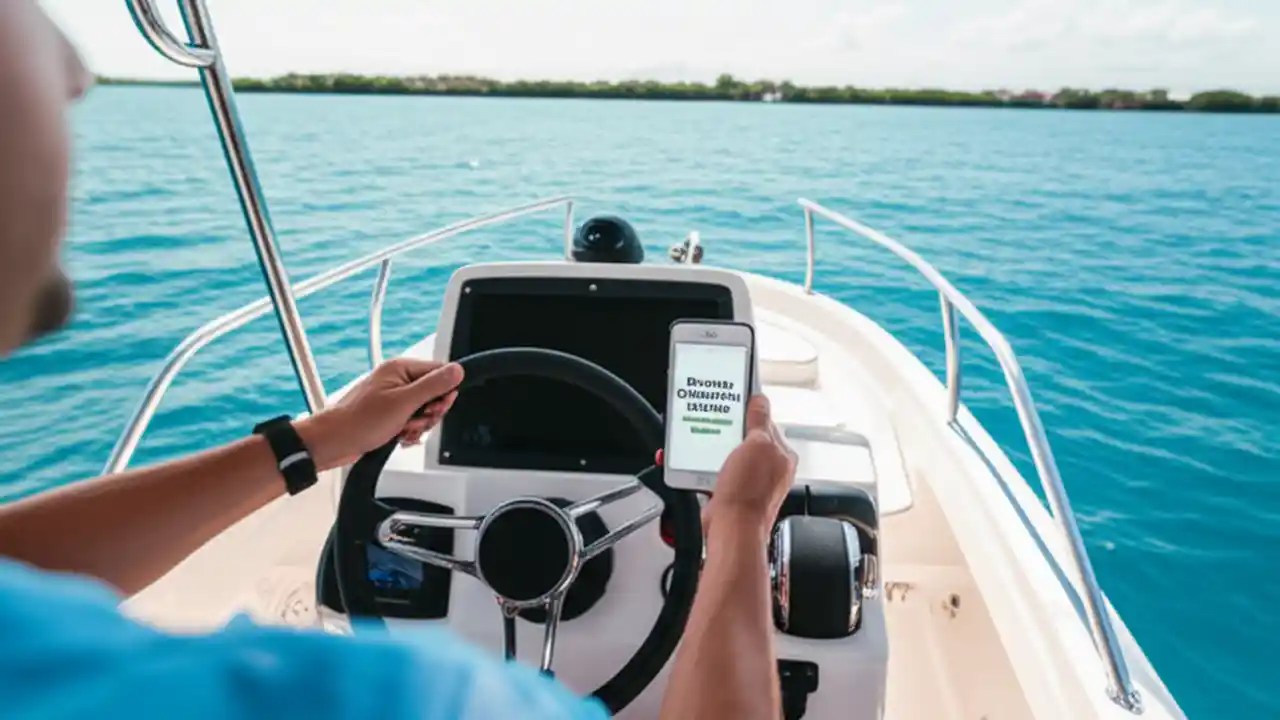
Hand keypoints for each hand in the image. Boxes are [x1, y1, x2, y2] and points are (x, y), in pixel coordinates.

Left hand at [296, 358, 462, 469]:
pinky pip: (411, 421)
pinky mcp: (388, 414)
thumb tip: (457, 370)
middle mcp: (396, 380)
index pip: (439, 372)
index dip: (443, 393)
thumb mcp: (405, 402)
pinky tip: (399, 436)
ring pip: (423, 411)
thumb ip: (434, 386)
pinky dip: (409, 432)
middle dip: (428, 413)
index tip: (435, 408)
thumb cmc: (360, 421)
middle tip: (415, 420)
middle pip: (433, 394)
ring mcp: (392, 398)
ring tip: (403, 430)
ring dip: (418, 425)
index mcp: (400, 368)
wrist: (333, 442)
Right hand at [704, 395, 796, 538]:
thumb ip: (759, 421)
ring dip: (715, 449)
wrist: (731, 528)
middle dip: (729, 432)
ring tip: (702, 445)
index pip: (767, 425)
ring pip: (730, 456)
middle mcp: (770, 470)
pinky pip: (718, 472)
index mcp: (782, 455)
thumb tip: (761, 400)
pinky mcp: (733, 493)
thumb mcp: (757, 445)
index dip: (750, 414)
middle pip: (747, 440)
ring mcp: (751, 482)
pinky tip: (697, 464)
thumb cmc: (748, 491)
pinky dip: (706, 467)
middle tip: (715, 425)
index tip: (734, 406)